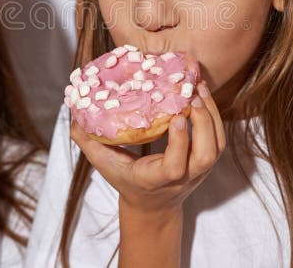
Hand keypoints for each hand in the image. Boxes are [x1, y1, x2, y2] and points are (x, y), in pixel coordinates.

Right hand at [70, 82, 225, 213]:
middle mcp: (183, 178)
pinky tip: (203, 94)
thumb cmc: (126, 180)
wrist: (153, 205)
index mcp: (157, 179)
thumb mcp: (104, 164)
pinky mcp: (207, 161)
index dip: (181, 142)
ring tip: (200, 87)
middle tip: (193, 93)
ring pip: (216, 145)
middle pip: (205, 155)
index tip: (178, 116)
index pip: (176, 166)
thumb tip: (74, 117)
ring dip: (212, 115)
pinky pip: (219, 139)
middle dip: (204, 122)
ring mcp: (199, 171)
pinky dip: (215, 116)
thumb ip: (88, 142)